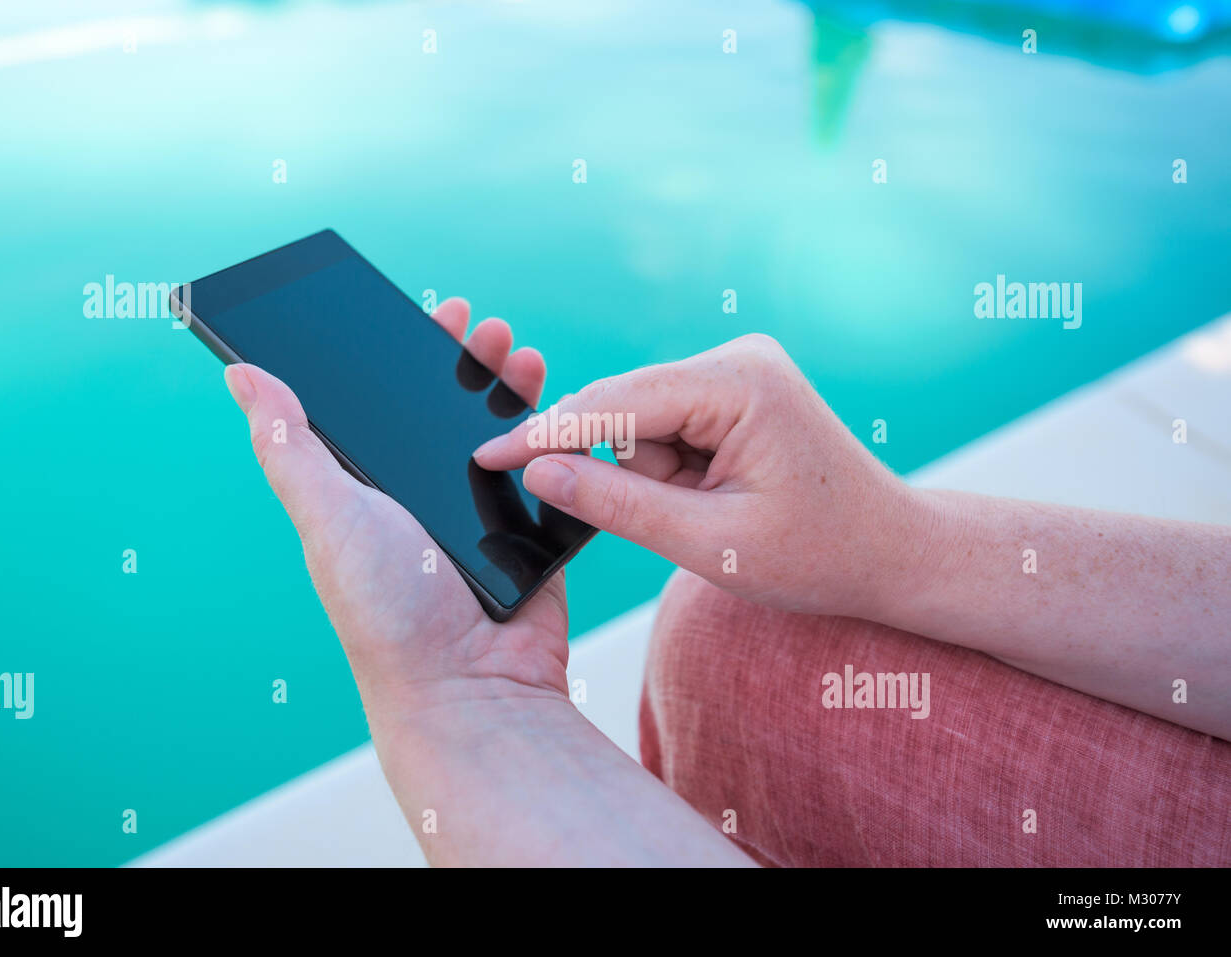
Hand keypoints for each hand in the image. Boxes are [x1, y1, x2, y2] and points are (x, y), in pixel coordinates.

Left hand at [223, 298, 570, 720]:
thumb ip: (289, 447)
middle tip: (482, 326)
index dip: (405, 353)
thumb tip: (239, 374)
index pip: (384, 403)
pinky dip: (553, 433)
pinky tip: (556, 404)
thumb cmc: (387, 610)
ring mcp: (480, 510)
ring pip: (501, 430)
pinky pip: (545, 469)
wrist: (471, 686)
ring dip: (512, 386)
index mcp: (370, 487)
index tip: (427, 312)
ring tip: (519, 353)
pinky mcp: (529, 528)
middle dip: (467, 358)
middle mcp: (423, 494)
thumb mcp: (328, 517)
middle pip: (448, 407)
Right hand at [474, 333, 922, 618]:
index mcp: (739, 384)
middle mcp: (737, 359)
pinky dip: (661, 470)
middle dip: (609, 464)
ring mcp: (736, 371)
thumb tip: (536, 472)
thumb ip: (617, 504)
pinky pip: (662, 426)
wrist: (891, 553)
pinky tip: (701, 503)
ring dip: (646, 475)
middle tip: (643, 519)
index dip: (546, 433)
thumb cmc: (819, 556)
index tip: (485, 455)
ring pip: (639, 420)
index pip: (615, 401)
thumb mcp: (710, 544)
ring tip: (705, 519)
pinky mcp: (731, 392)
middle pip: (623, 404)